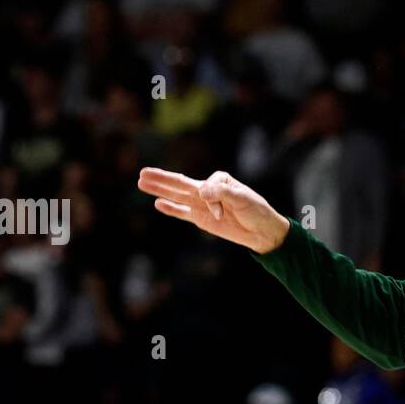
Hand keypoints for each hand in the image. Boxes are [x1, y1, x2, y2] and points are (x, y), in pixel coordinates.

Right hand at [137, 168, 289, 253]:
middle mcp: (208, 190)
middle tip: (142, 172)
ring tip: (142, 183)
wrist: (262, 232)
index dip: (212, 200)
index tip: (223, 212)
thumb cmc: (256, 211)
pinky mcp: (201, 219)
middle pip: (180, 182)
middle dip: (161, 178)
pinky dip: (171, 209)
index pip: (205, 186)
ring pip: (176, 196)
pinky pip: (182, 212)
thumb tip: (200, 191)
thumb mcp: (242, 198)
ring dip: (160, 190)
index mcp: (219, 180)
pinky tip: (157, 204)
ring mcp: (202, 205)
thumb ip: (221, 193)